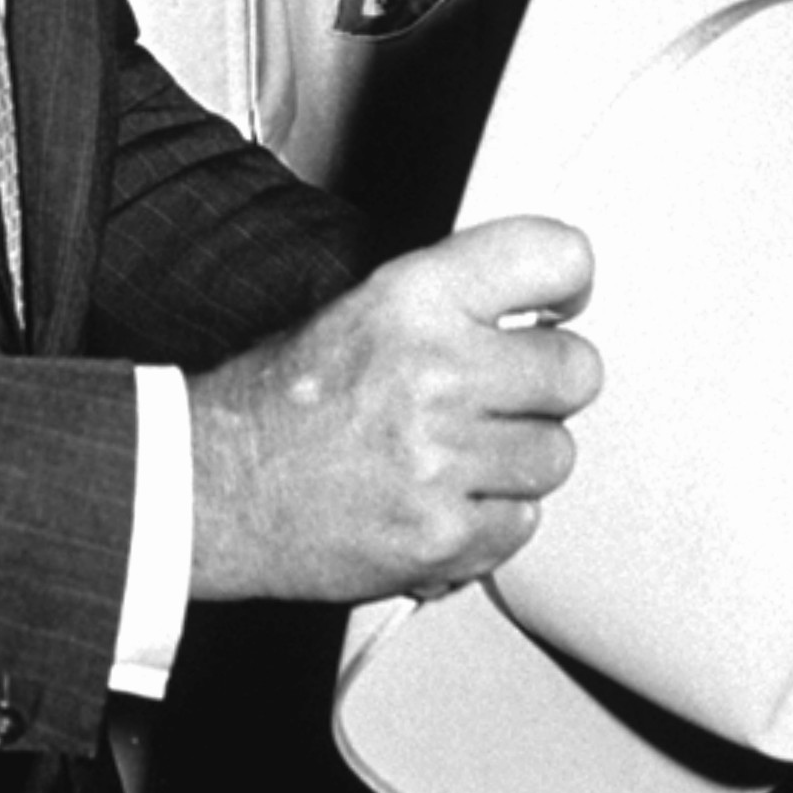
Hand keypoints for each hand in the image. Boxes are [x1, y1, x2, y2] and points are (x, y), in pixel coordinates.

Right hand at [186, 216, 600, 604]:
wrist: (217, 487)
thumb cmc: (279, 402)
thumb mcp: (360, 307)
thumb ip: (450, 300)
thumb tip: (534, 305)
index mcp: (413, 298)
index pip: (552, 257)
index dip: (568, 280)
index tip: (563, 300)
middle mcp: (436, 371)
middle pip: (574, 369)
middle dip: (546, 382)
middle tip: (507, 390)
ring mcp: (444, 460)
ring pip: (556, 454)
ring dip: (519, 457)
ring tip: (461, 452)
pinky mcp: (445, 536)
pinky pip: (524, 523)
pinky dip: (492, 519)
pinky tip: (445, 498)